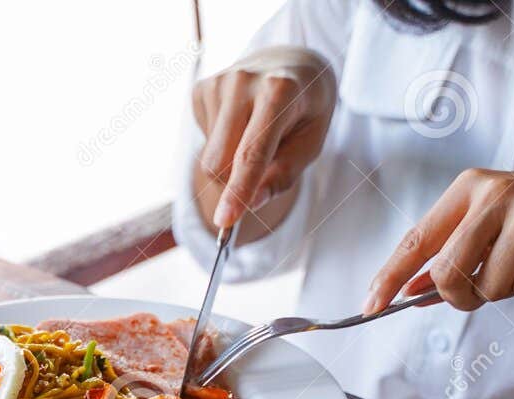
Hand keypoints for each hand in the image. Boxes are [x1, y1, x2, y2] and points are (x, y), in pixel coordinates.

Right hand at [193, 58, 334, 230]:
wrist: (290, 62)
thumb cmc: (305, 109)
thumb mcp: (312, 143)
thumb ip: (284, 175)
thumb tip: (252, 204)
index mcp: (280, 90)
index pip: (252, 153)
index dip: (238, 190)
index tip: (224, 221)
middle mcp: (243, 81)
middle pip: (219, 163)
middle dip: (233, 183)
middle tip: (262, 169)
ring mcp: (218, 82)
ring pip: (208, 158)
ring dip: (230, 162)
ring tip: (255, 133)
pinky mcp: (201, 89)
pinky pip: (203, 142)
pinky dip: (221, 144)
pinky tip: (240, 122)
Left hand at [363, 170, 513, 313]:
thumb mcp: (492, 227)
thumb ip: (449, 256)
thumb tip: (405, 293)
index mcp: (470, 186)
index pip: (417, 240)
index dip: (390, 277)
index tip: (370, 307)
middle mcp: (497, 191)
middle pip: (448, 274)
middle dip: (460, 297)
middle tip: (481, 290)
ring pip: (489, 287)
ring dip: (505, 290)